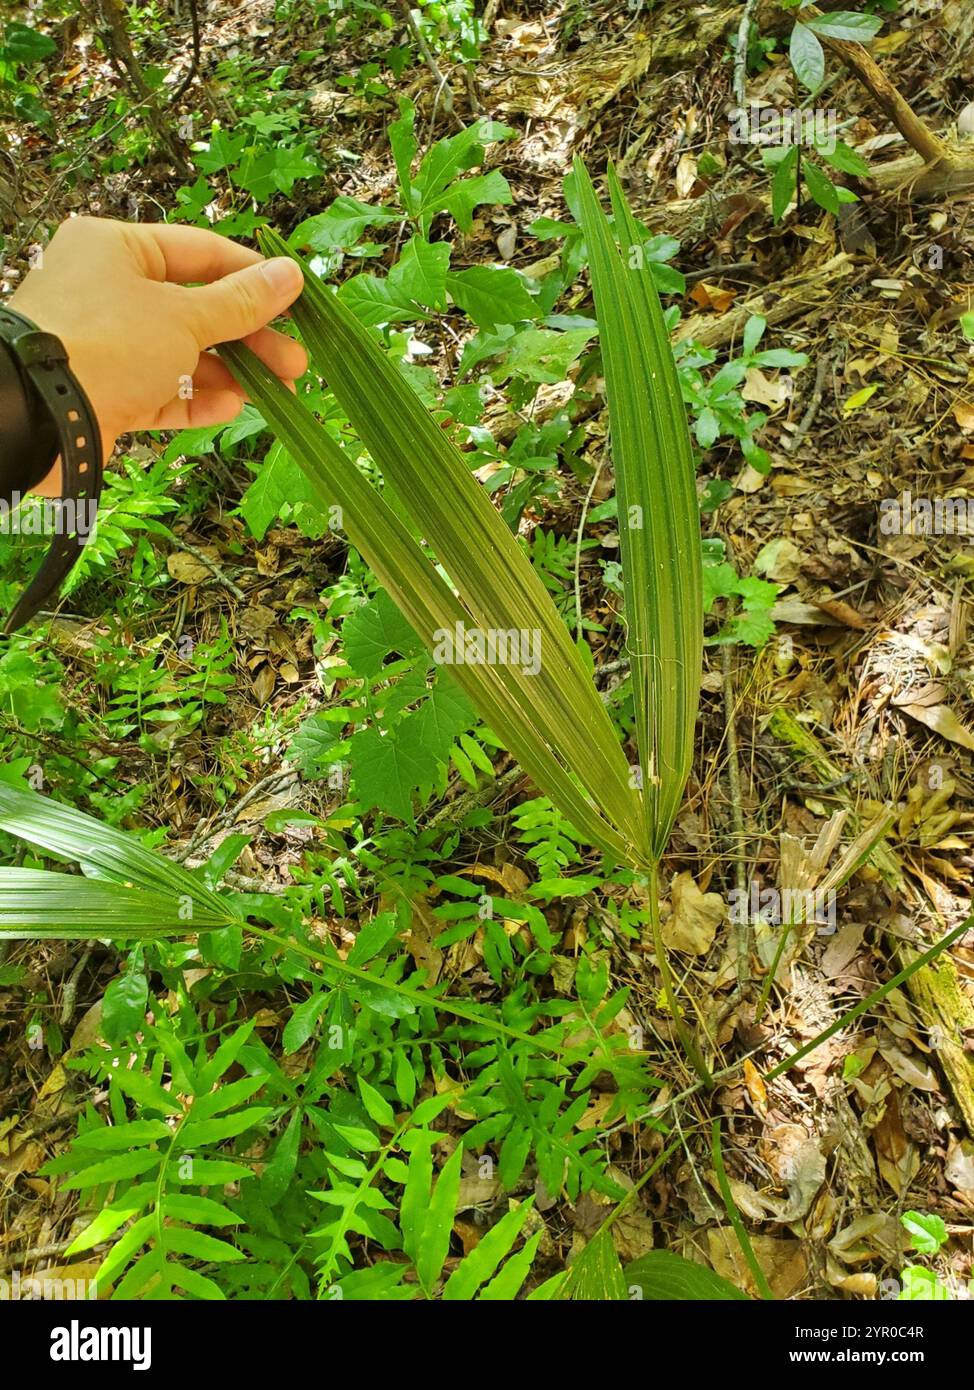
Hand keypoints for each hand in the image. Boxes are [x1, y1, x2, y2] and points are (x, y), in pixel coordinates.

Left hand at [10, 216, 306, 495]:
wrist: (36, 415)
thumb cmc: (107, 344)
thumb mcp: (184, 317)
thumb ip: (241, 301)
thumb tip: (291, 276)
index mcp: (118, 250)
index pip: (200, 252)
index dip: (252, 277)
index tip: (295, 302)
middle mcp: (108, 290)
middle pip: (197, 307)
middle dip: (250, 337)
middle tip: (296, 363)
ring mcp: (106, 344)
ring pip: (182, 353)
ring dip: (231, 372)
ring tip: (277, 392)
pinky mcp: (105, 391)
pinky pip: (161, 390)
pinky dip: (197, 397)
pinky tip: (232, 407)